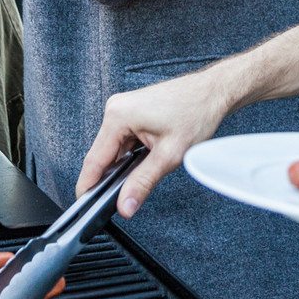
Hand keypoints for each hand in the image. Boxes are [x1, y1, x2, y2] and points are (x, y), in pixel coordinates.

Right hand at [78, 66, 238, 216]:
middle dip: (110, 178)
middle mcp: (116, 109)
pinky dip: (131, 155)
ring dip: (124, 165)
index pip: (94, 160)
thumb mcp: (169, 155)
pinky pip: (123, 140)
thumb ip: (142, 183)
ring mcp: (123, 109)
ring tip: (141, 176)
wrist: (214, 92)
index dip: (88, 186)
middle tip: (120, 200)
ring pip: (115, 149)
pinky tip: (146, 161)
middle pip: (103, 155)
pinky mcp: (132, 112)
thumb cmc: (196, 113)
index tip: (85, 206)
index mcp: (118, 116)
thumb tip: (125, 205)